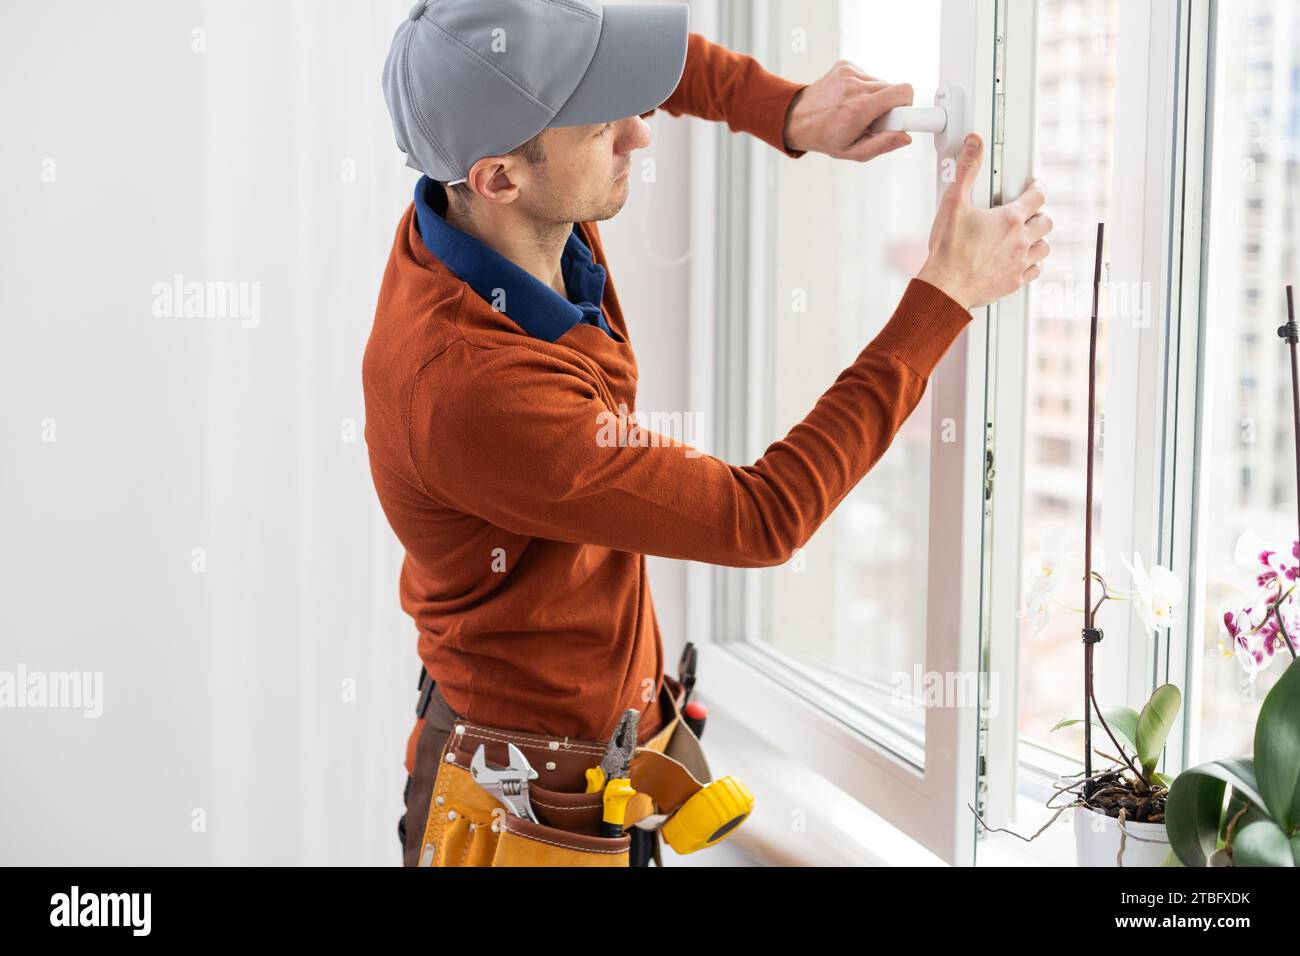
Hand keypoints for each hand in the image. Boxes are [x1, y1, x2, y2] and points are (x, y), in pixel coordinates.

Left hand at [783, 61, 914, 161]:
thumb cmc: (825, 137)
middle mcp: (854, 87)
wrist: (796, 119)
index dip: (907, 107)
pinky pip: (868, 75)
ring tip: (859, 110)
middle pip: (894, 88)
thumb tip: (905, 137)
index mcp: (859, 109)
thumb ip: (882, 145)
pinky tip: (850, 99)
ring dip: (877, 97)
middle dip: (891, 106)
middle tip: (875, 120)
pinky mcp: (845, 65)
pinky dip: (865, 87)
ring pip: (881, 82)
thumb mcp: (853, 152)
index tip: (903, 118)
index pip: (903, 92)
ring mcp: (848, 73)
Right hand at [917, 133, 1051, 308]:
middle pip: (1046, 221)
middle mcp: (1020, 240)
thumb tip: (974, 144)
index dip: (1039, 186)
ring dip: (1039, 238)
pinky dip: (1033, 263)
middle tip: (1031, 212)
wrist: (945, 287)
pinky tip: (1024, 260)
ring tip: (1029, 235)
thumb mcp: (954, 203)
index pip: (1037, 196)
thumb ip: (967, 170)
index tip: (1037, 184)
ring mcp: (1020, 262)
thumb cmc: (948, 249)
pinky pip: (1036, 270)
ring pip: (1045, 246)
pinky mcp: (1014, 281)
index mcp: (1010, 219)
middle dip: (1040, 213)